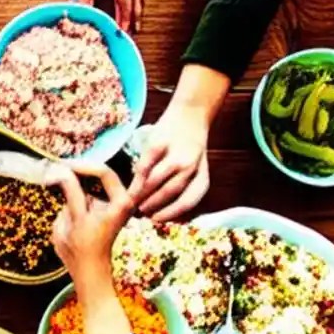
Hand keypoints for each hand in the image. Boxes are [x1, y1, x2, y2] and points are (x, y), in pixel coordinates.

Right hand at [47, 161, 133, 289]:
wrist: (87, 269)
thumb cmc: (84, 248)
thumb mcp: (76, 217)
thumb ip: (71, 191)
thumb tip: (60, 170)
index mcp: (122, 201)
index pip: (104, 172)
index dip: (83, 166)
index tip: (63, 165)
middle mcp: (122, 200)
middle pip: (99, 174)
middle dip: (78, 170)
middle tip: (57, 167)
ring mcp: (112, 203)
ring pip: (92, 182)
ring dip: (75, 178)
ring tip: (56, 176)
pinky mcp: (101, 208)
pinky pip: (87, 191)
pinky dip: (75, 188)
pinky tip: (61, 189)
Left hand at [72, 0, 146, 32]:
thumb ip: (82, 1)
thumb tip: (81, 17)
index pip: (124, 5)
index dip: (124, 20)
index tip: (122, 32)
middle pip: (136, 3)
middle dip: (134, 20)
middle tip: (133, 34)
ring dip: (138, 11)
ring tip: (136, 25)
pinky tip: (138, 8)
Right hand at [129, 102, 211, 220]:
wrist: (189, 113)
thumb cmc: (188, 146)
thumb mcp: (194, 166)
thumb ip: (183, 185)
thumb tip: (159, 209)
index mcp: (202, 173)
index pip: (189, 200)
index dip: (171, 213)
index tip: (157, 220)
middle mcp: (191, 165)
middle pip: (170, 192)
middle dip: (153, 206)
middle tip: (140, 213)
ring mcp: (175, 153)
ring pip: (155, 181)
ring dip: (142, 195)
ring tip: (133, 202)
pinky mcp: (158, 144)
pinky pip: (144, 167)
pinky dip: (136, 180)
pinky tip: (132, 187)